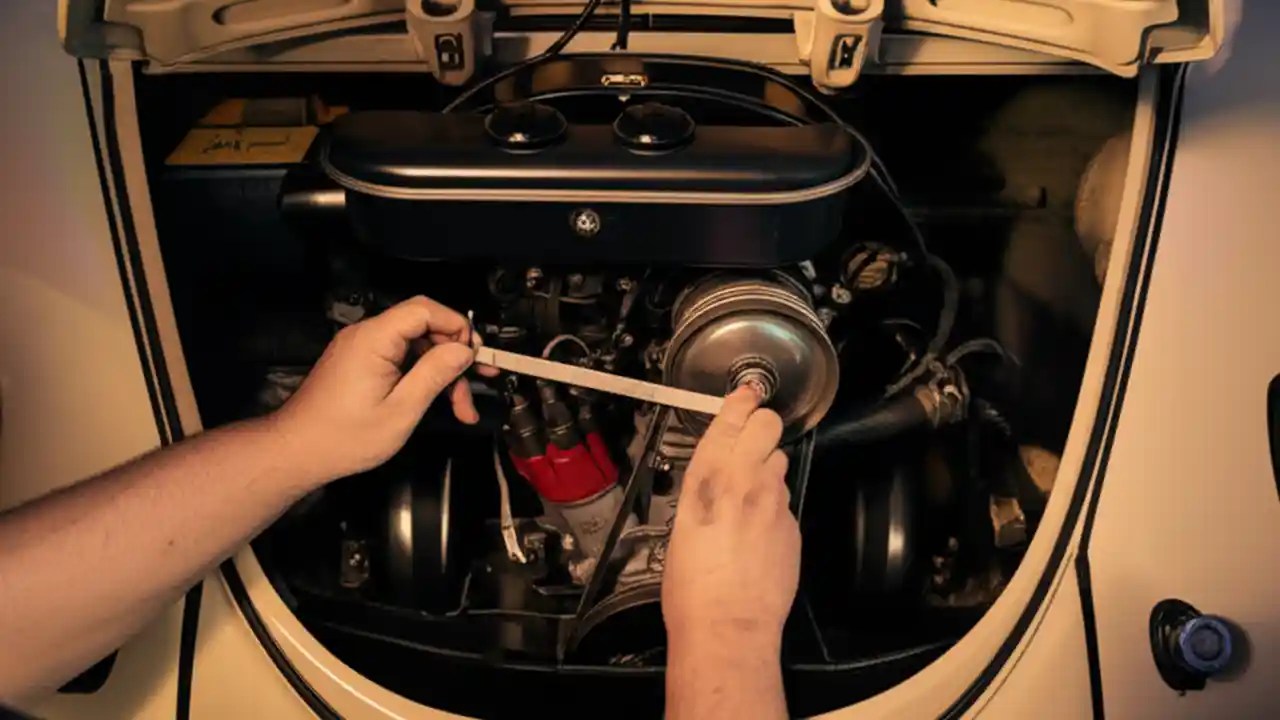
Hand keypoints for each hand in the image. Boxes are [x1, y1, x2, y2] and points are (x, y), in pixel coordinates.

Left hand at [272, 296, 494, 483]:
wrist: (296, 452)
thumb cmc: (345, 437)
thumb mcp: (400, 410)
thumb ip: (434, 374)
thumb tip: (465, 350)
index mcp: (374, 338)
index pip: (425, 309)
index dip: (456, 327)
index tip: (476, 357)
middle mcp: (367, 334)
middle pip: (424, 327)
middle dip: (455, 355)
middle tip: (480, 383)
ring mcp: (363, 348)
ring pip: (416, 346)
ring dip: (442, 373)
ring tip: (462, 409)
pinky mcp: (361, 362)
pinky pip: (400, 358)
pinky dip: (422, 377)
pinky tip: (439, 403)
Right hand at [661, 387, 799, 654]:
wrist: (728, 626)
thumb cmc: (692, 589)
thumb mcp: (680, 527)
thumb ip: (703, 495)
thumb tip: (714, 486)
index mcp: (707, 479)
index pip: (730, 420)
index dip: (740, 402)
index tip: (744, 395)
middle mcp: (744, 481)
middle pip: (768, 424)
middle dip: (761, 426)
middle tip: (752, 439)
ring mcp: (774, 502)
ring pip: (780, 461)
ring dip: (768, 469)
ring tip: (751, 497)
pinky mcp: (793, 526)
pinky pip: (786, 502)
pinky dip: (774, 509)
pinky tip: (759, 534)